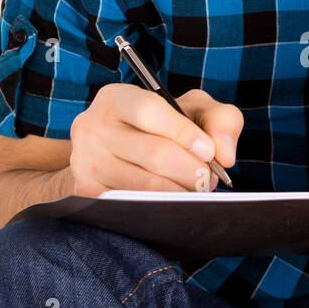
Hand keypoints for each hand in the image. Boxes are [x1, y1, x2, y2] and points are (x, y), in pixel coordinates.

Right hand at [69, 85, 243, 195]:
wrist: (117, 157)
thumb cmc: (163, 130)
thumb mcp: (192, 111)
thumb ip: (219, 119)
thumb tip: (223, 154)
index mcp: (116, 98)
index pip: (149, 111)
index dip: (184, 133)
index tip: (209, 152)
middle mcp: (92, 127)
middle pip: (154, 153)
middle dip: (193, 170)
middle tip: (208, 179)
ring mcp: (85, 162)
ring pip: (147, 185)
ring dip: (182, 193)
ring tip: (194, 190)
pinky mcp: (87, 193)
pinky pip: (134, 207)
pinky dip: (163, 209)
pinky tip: (174, 203)